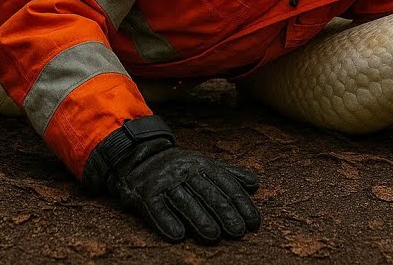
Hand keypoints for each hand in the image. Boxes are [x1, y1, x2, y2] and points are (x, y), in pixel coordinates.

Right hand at [84, 116, 260, 243]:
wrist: (138, 157)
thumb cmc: (178, 167)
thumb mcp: (203, 165)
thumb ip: (228, 174)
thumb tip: (255, 184)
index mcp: (201, 164)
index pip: (225, 184)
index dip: (241, 203)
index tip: (253, 222)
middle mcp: (184, 170)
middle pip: (207, 193)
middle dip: (224, 213)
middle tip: (237, 232)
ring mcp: (164, 181)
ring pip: (184, 201)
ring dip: (199, 219)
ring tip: (213, 236)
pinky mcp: (146, 193)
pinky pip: (156, 208)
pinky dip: (166, 221)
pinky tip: (177, 235)